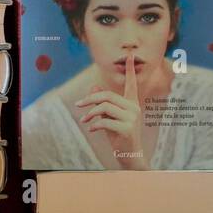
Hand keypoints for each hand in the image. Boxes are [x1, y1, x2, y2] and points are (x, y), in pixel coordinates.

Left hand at [75, 54, 145, 168]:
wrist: (129, 156)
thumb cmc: (118, 135)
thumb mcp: (108, 117)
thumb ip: (102, 103)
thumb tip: (93, 87)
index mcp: (132, 103)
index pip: (131, 84)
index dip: (130, 70)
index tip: (130, 55)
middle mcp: (134, 108)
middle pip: (108, 95)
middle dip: (90, 99)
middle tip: (78, 104)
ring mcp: (132, 118)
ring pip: (105, 107)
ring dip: (90, 113)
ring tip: (85, 121)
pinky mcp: (127, 129)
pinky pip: (104, 121)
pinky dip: (94, 124)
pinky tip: (91, 129)